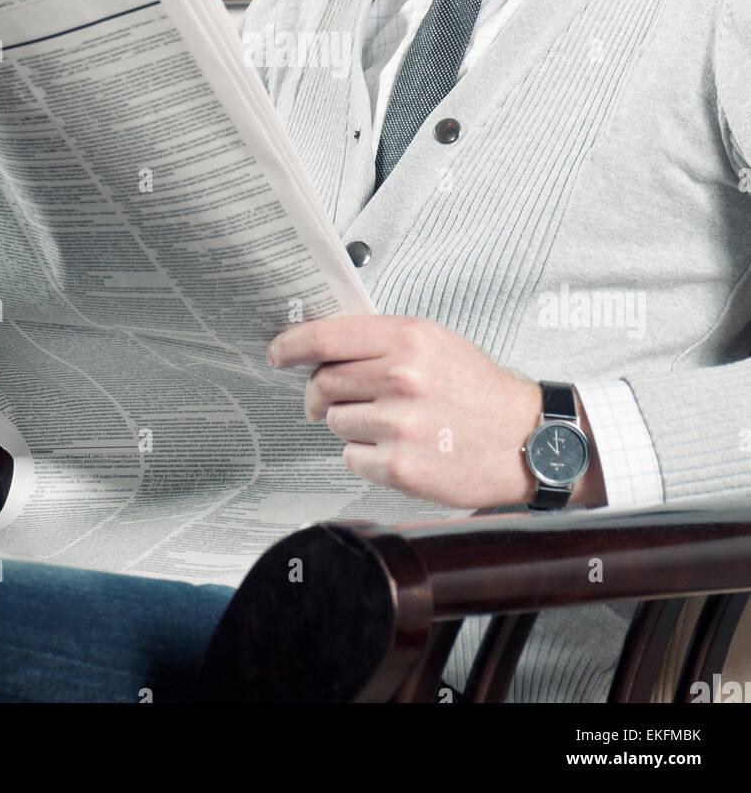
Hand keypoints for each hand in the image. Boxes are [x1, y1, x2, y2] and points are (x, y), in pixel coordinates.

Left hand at [267, 314, 603, 509]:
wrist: (523, 440)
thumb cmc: (478, 391)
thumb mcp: (436, 343)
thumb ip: (382, 341)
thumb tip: (323, 346)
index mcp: (409, 338)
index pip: (327, 336)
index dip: (292, 344)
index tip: (278, 352)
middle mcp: (402, 377)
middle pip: (323, 381)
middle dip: (321, 393)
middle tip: (334, 399)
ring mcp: (399, 423)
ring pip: (336, 421)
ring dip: (353, 425)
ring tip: (394, 424)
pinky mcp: (398, 465)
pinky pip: (351, 457)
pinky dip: (367, 456)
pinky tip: (400, 448)